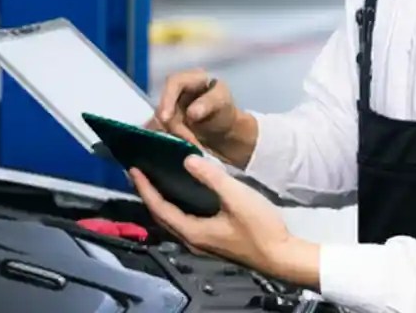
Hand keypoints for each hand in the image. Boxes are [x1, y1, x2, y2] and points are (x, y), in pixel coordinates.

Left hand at [129, 156, 318, 286]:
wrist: (282, 256)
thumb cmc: (259, 228)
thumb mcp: (236, 196)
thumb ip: (211, 177)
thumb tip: (188, 158)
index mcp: (193, 231)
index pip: (159, 207)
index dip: (145, 188)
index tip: (133, 169)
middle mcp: (192, 239)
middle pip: (161, 216)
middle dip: (148, 194)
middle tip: (139, 173)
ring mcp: (202, 242)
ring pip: (172, 220)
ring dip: (161, 201)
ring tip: (155, 181)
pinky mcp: (213, 241)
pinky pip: (184, 221)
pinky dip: (175, 206)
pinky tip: (182, 194)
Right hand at [147, 69, 255, 165]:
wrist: (223, 127)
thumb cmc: (223, 108)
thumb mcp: (221, 102)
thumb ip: (208, 104)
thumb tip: (190, 113)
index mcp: (190, 77)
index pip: (173, 83)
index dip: (167, 99)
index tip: (166, 118)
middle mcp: (174, 90)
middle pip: (164, 105)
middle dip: (173, 125)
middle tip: (188, 140)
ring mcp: (168, 107)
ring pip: (161, 121)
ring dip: (175, 135)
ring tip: (193, 144)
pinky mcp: (166, 122)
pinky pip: (162, 130)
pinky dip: (172, 139)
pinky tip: (182, 147)